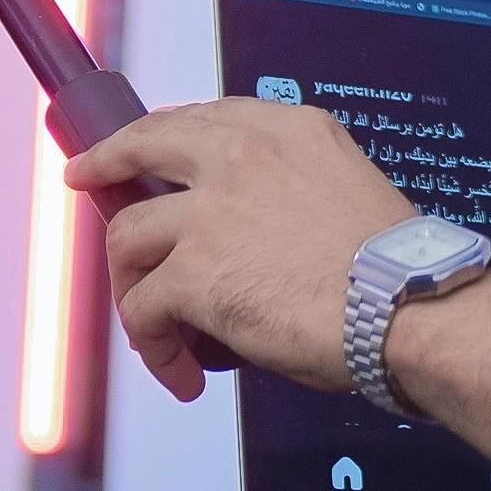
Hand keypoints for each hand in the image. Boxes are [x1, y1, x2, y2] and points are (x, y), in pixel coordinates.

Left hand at [66, 98, 419, 403]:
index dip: (162, 136)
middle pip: (143, 143)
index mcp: (289, 131)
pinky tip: (182, 372)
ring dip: (131, 286)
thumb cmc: (396, 266)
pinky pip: (142, 308)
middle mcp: (242, 157)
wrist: (407, 304)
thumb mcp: (350, 186)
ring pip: (128, 237)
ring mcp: (210, 212)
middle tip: (84, 176)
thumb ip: (297, 185)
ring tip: (155, 328)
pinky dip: (154, 347)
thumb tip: (258, 229)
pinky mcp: (193, 272)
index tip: (144, 150)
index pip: (204, 118)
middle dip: (104, 159)